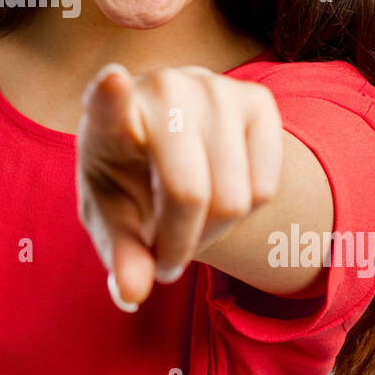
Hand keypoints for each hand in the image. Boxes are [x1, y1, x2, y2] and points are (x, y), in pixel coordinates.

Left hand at [75, 62, 283, 310]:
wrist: (170, 148)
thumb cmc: (127, 184)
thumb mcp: (114, 222)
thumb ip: (121, 256)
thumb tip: (133, 293)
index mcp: (108, 115)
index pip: (107, 103)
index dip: (111, 96)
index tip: (112, 80)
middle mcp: (162, 89)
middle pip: (190, 193)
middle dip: (182, 243)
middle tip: (166, 258)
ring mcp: (213, 88)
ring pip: (235, 198)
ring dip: (214, 232)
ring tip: (189, 223)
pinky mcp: (257, 98)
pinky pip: (267, 186)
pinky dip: (247, 210)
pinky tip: (220, 191)